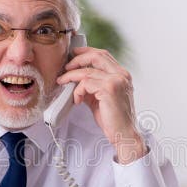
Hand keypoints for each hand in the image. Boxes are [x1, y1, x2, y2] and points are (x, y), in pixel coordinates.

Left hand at [56, 46, 145, 163]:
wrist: (123, 134)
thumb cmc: (114, 119)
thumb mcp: (101, 98)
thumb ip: (92, 86)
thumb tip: (75, 79)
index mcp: (122, 75)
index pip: (103, 55)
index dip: (87, 52)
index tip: (74, 54)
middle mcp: (121, 75)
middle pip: (96, 56)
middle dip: (77, 59)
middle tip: (66, 67)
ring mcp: (116, 81)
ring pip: (87, 71)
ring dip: (71, 76)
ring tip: (63, 82)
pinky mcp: (108, 89)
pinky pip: (85, 83)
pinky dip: (77, 91)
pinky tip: (77, 100)